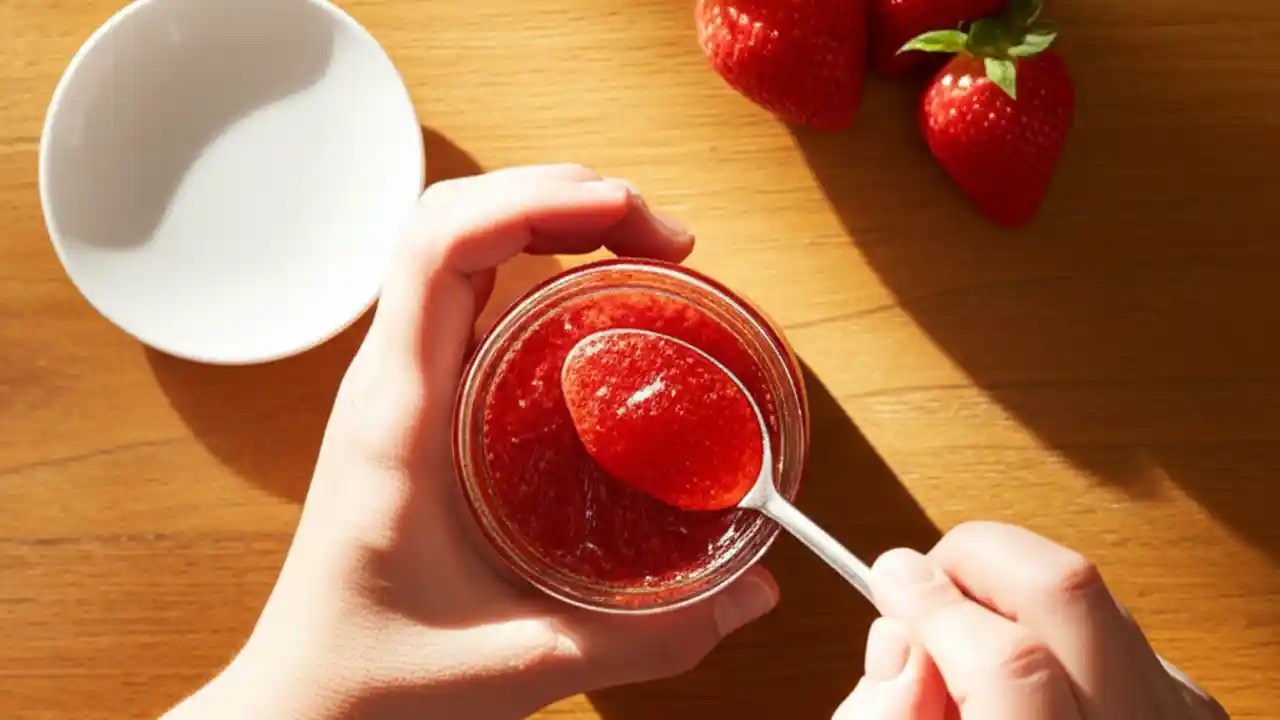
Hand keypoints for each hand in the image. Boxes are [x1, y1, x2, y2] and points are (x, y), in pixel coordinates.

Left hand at [165, 165, 778, 718]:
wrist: (304, 702)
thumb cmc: (374, 677)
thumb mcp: (520, 663)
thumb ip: (647, 636)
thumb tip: (754, 594)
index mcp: (397, 416)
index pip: (439, 247)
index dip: (537, 201)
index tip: (630, 215)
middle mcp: (389, 380)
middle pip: (456, 217)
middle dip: (565, 194)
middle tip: (665, 235)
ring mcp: (397, 384)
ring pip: (459, 241)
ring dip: (549, 214)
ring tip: (641, 241)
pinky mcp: (415, 401)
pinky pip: (467, 288)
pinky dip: (534, 258)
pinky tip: (594, 294)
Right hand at [836, 522, 1226, 718]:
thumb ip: (886, 719)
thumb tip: (901, 631)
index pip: (1010, 665)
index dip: (934, 604)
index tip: (890, 581)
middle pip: (1068, 593)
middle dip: (977, 560)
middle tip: (928, 586)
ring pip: (1096, 599)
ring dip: (1011, 592)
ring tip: (963, 639)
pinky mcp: (1192, 713)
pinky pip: (1116, 630)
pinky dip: (1052, 627)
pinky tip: (1016, 675)